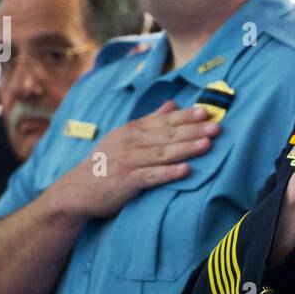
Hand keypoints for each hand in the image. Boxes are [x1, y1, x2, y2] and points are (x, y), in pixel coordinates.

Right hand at [50, 101, 218, 219]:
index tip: (206, 112)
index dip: (186, 116)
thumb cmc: (106, 162)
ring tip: (207, 144)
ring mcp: (129, 161)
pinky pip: (152, 176)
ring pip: (163, 153)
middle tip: (217, 127)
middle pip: (167, 135)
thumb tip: (173, 104)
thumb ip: (150, 121)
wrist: (77, 189)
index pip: (164, 120)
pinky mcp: (127, 181)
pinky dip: (169, 173)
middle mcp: (131, 142)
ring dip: (186, 148)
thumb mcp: (124, 137)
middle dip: (193, 130)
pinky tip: (186, 171)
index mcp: (133, 130)